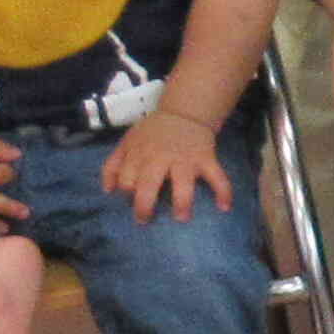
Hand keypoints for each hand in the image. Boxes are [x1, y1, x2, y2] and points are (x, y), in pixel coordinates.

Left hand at [104, 106, 229, 219]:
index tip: (132, 198)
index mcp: (140, 154)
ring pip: (183, 182)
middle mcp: (161, 158)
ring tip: (181, 218)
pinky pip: (217, 176)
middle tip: (145, 219)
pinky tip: (224, 207)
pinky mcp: (206, 159)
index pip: (127, 179)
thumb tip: (109, 191)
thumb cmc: (153, 134)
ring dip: (182, 201)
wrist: (184, 114)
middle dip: (145, 205)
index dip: (127, 191)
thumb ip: (113, 165)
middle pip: (149, 184)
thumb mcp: (128, 142)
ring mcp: (185, 159)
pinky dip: (223, 192)